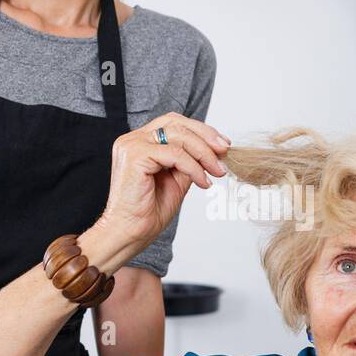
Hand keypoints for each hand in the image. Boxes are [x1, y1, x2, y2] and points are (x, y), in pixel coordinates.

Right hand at [93, 112, 229, 264]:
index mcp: (141, 142)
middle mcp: (133, 139)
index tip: (222, 145)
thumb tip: (214, 152)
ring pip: (178, 136)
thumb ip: (189, 162)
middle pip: (176, 123)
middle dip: (206, 136)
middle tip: (224, 152)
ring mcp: (132, 145)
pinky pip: (174, 154)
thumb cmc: (148, 212)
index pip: (173, 122)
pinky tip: (202, 182)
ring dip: (203, 153)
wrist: (131, 233)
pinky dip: (193, 167)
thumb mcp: (177, 180)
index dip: (201, 130)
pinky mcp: (135, 155)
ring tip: (216, 171)